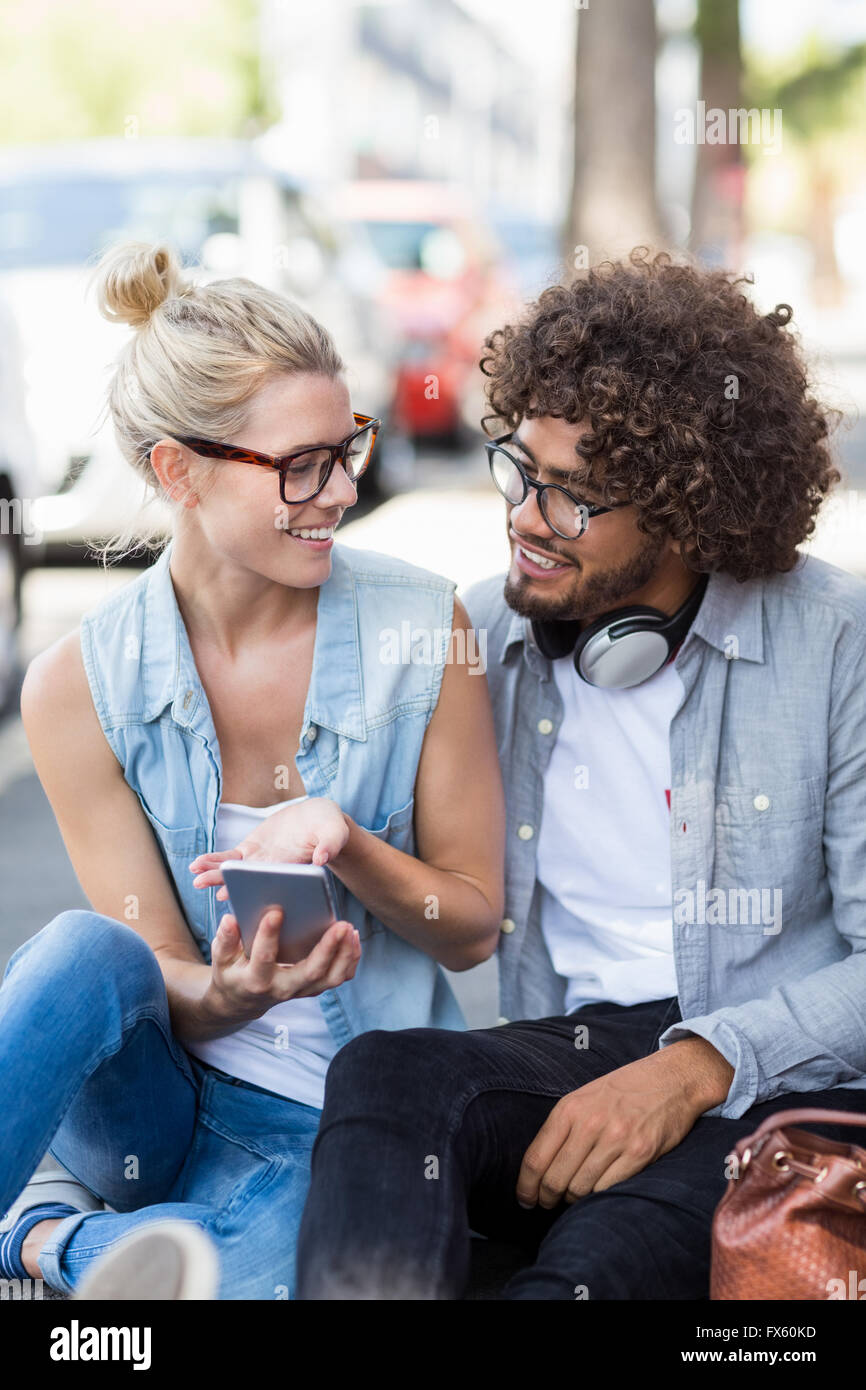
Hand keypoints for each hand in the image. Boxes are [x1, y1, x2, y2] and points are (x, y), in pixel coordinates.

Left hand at [189, 797, 349, 898]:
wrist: (317, 819)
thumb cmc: (330, 829)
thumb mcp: (335, 834)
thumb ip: (330, 845)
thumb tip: (322, 859)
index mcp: (294, 872)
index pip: (274, 884)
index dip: (255, 890)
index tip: (238, 896)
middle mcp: (274, 873)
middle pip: (249, 883)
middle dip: (230, 887)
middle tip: (212, 892)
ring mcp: (259, 863)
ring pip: (234, 874)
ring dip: (215, 875)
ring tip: (196, 876)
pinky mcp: (251, 851)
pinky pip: (229, 859)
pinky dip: (214, 861)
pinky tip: (197, 864)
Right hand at [206, 907, 360, 1021]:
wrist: (243, 1001)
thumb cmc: (232, 973)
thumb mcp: (221, 959)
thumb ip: (225, 940)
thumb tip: (231, 919)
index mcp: (255, 980)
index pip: (263, 959)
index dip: (268, 936)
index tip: (275, 911)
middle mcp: (282, 989)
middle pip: (311, 972)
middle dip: (328, 948)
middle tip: (340, 924)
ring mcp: (301, 990)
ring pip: (331, 978)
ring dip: (345, 954)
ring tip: (349, 928)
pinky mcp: (313, 988)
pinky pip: (339, 977)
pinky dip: (350, 959)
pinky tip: (353, 937)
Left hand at [515, 1042, 728, 1209]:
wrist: (670, 1079)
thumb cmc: (623, 1090)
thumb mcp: (584, 1097)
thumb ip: (562, 1128)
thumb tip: (539, 1169)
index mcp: (570, 1108)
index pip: (536, 1159)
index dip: (526, 1186)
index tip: (525, 1200)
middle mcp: (590, 1123)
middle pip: (555, 1179)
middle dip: (548, 1198)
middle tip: (549, 1203)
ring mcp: (616, 1139)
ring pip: (580, 1189)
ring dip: (574, 1200)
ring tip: (575, 1196)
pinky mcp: (640, 1153)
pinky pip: (609, 1189)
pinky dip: (600, 1196)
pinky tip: (598, 1191)